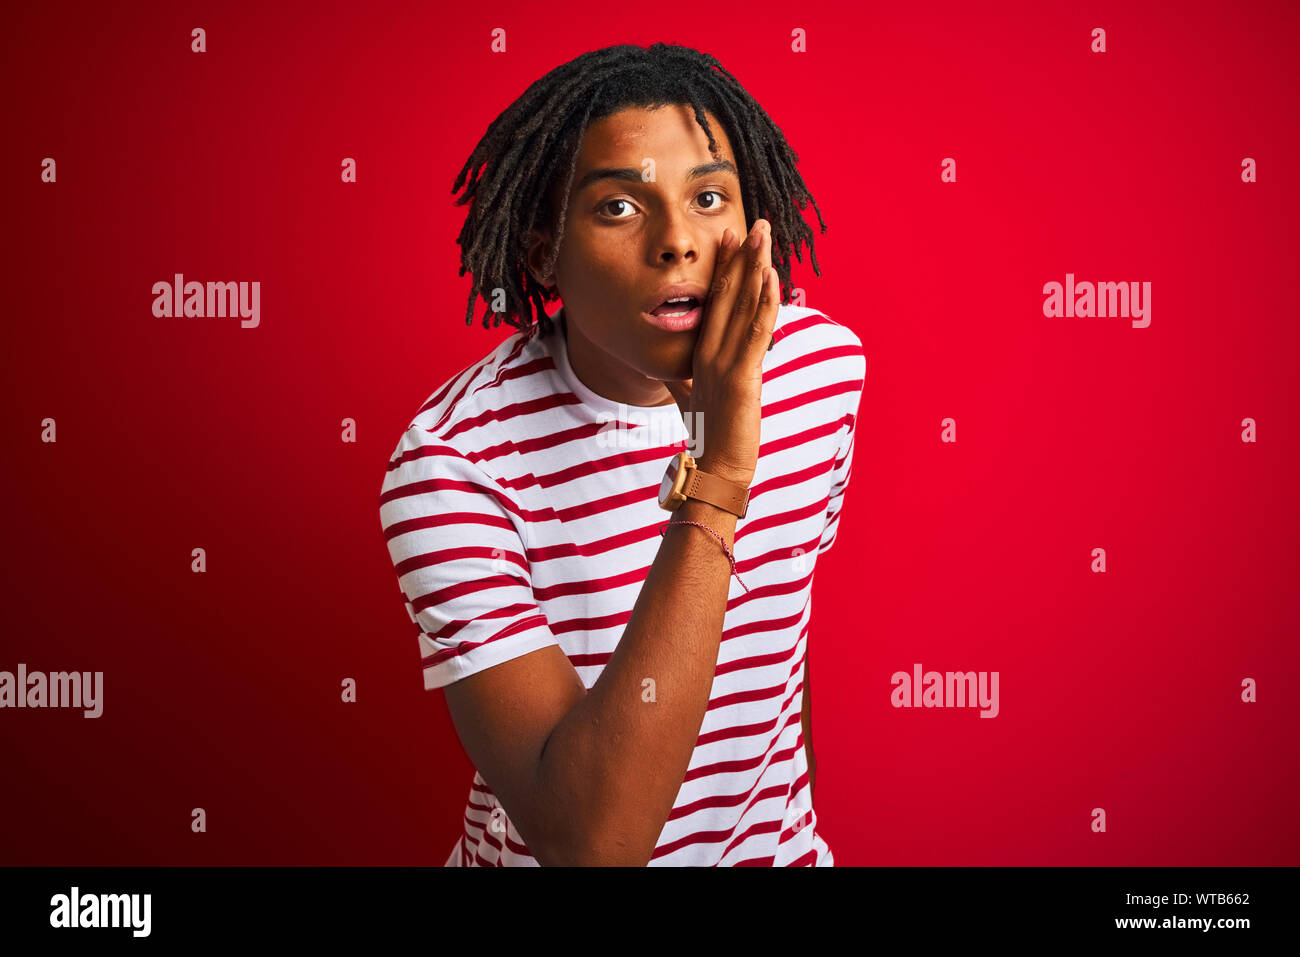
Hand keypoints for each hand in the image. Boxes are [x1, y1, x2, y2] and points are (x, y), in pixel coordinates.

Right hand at [666, 219, 777, 488]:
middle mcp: (709, 353)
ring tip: (763, 236)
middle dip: (741, 258)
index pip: (713, 304)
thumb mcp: (689, 401)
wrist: (714, 471)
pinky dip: (765, 303)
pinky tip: (772, 277)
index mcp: (701, 355)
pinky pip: (756, 333)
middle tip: (751, 224)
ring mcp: (724, 363)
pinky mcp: (742, 378)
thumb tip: (669, 372)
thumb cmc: (708, 439)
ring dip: (755, 268)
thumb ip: (681, 381)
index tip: (729, 241)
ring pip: (741, 306)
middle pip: (726, 296)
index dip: (723, 270)